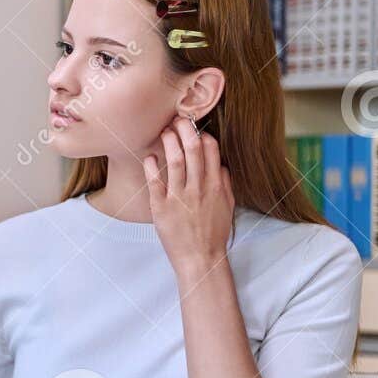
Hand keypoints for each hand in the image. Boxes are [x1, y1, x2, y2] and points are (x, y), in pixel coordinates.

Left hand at [144, 117, 234, 280]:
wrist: (200, 258)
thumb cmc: (213, 233)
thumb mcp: (227, 207)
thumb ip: (225, 184)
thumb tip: (221, 164)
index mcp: (215, 186)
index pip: (211, 152)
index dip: (203, 135)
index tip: (195, 127)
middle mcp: (199, 188)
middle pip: (193, 151)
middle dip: (186, 130)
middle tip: (177, 118)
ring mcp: (180, 197)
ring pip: (176, 162)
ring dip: (169, 142)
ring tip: (164, 130)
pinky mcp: (162, 208)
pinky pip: (156, 182)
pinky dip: (152, 166)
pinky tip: (150, 156)